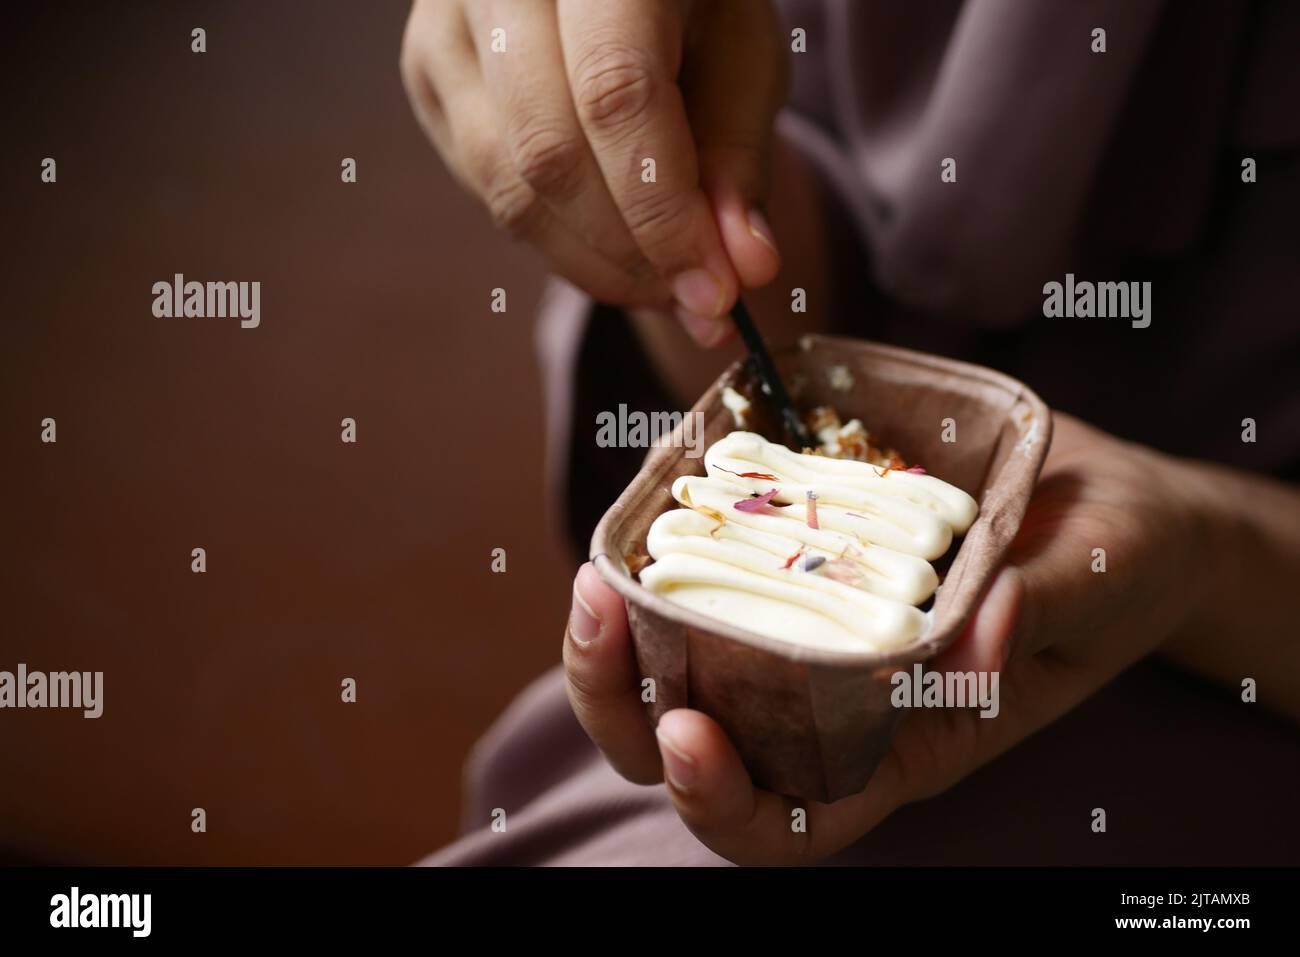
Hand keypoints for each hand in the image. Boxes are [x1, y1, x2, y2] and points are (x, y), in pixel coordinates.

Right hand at [400, 0, 787, 345]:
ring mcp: (447, 22)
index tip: (715, 290)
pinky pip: (485, 188)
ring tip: (663, 287)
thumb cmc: (690, 4)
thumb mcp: (742, 59)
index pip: (616, 96)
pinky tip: (612, 245)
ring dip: (592, 263)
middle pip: (549, 152)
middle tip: (695, 301)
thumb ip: (741, 161)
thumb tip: (746, 270)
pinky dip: (556, 239)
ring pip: (507, 185)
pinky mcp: (425, 70)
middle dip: (629, 252)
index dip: (663, 210)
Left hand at [563, 414, 1216, 863]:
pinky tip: (662, 501)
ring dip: (619, 637)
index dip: (721, 803)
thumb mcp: (1097, 584)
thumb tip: (968, 638)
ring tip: (600, 573)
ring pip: (678, 667)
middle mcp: (838, 701)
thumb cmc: (1123, 565)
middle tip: (600, 611)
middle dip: (622, 703)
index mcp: (904, 743)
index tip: (689, 732)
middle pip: (695, 748)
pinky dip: (670, 553)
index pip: (793, 823)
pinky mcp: (804, 560)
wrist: (1116, 507)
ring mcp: (812, 631)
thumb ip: (1036, 611)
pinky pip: (713, 576)